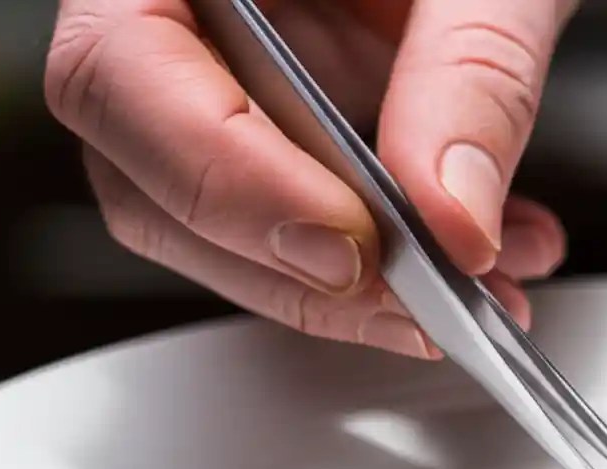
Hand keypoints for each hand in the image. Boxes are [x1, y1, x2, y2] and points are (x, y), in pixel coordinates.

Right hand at [45, 0, 573, 358]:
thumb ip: (473, 71)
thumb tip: (453, 214)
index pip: (120, 69)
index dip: (225, 177)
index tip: (350, 246)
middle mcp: (183, 23)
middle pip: (154, 183)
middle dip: (293, 272)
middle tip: (420, 303)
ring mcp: (229, 85)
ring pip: (220, 235)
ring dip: (353, 294)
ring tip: (480, 289)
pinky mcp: (290, 135)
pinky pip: (301, 234)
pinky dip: (395, 270)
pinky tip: (486, 261)